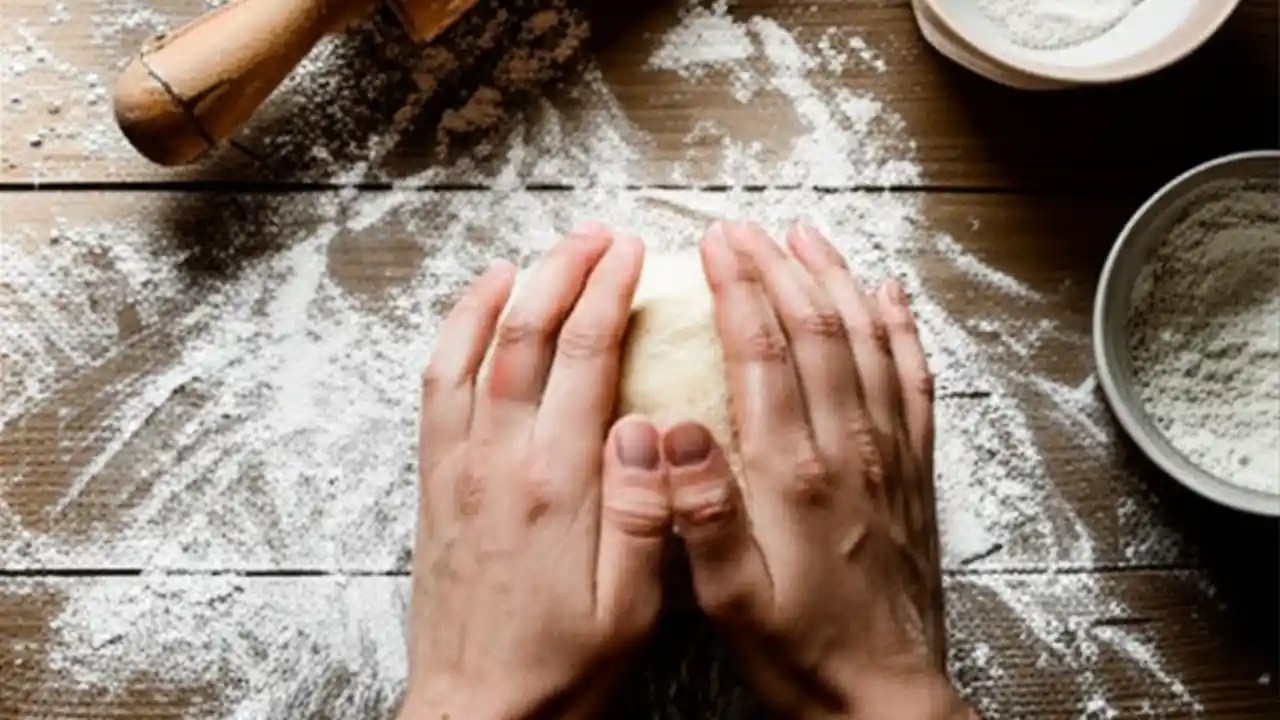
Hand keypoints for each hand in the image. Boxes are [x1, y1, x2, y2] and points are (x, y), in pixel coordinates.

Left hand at [401, 226, 671, 718]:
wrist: (477, 713)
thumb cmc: (562, 669)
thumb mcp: (631, 609)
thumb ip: (645, 514)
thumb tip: (650, 426)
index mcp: (559, 484)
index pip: (584, 356)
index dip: (608, 291)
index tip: (631, 252)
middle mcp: (500, 461)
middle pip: (525, 334)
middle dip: (562, 270)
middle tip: (596, 236)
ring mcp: (458, 467)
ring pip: (470, 349)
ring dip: (503, 291)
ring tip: (534, 255)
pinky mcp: (435, 483)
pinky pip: (434, 387)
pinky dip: (453, 336)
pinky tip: (473, 315)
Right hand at [664, 221, 970, 718]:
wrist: (884, 698)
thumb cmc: (800, 653)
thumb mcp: (730, 601)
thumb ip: (703, 515)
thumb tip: (673, 433)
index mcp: (792, 472)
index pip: (763, 351)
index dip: (739, 288)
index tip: (717, 245)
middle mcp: (847, 448)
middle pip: (816, 329)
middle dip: (779, 267)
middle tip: (748, 227)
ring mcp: (888, 455)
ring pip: (867, 340)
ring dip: (838, 280)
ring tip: (811, 238)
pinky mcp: (913, 472)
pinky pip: (914, 381)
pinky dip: (903, 329)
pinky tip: (892, 297)